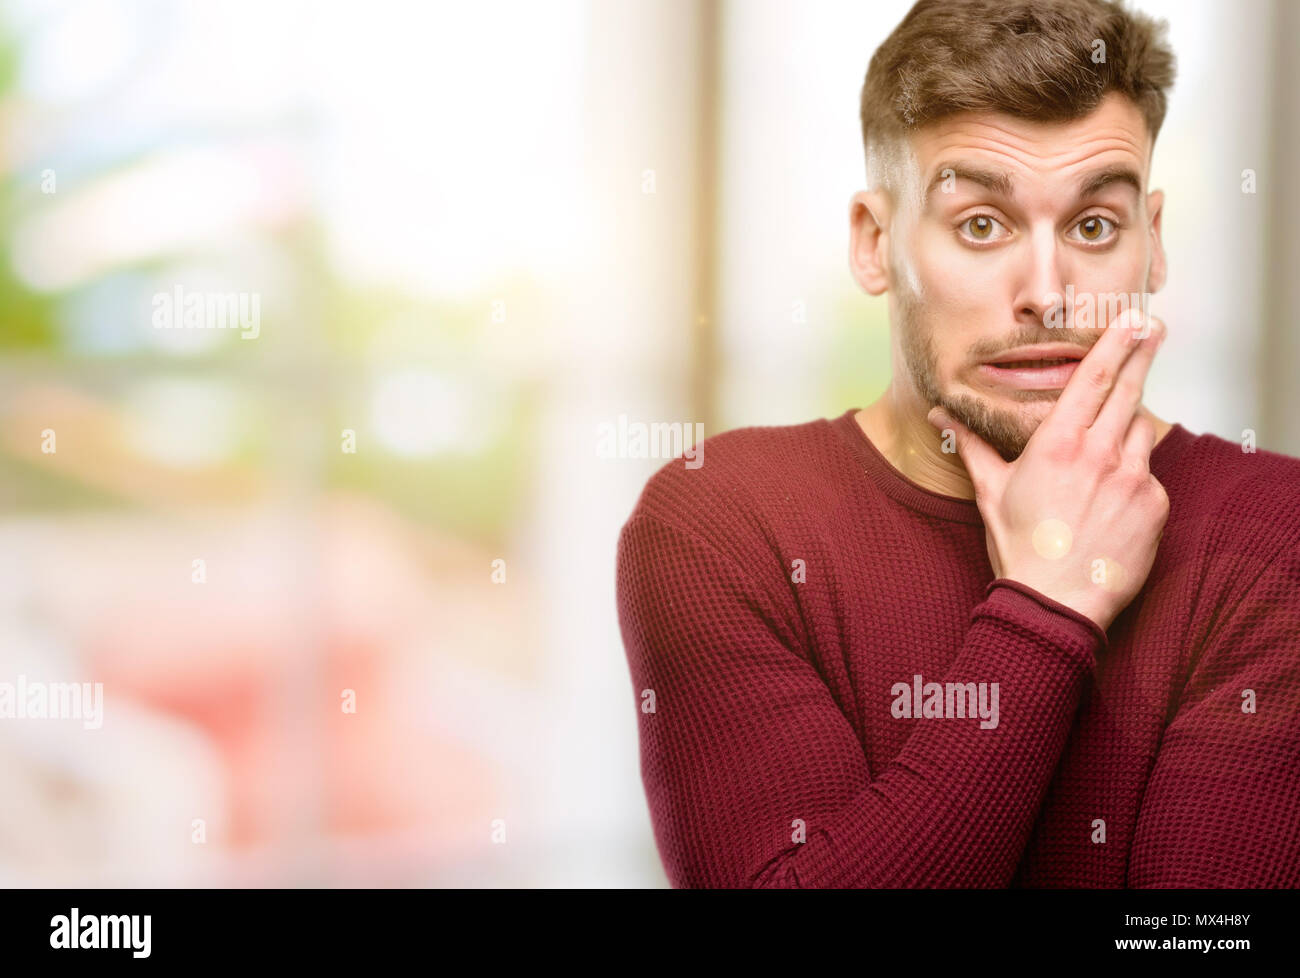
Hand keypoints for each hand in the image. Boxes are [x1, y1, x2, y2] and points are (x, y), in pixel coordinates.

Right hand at [928, 309, 1169, 631]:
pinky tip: (1112, 499)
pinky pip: (1150, 473)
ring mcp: (1133, 477)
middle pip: (1129, 389)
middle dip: (1142, 355)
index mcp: (1057, 443)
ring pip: (1142, 430)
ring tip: (1108, 448)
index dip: (1115, 343)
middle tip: (1155, 330)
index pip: (1094, 378)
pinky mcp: (1155, 504)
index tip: (1132, 319)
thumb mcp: (989, 490)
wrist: (1055, 601)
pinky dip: (1136, 475)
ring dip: (1130, 426)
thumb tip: (939, 416)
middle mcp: (1100, 452)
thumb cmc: (1020, 547)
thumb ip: (971, 444)